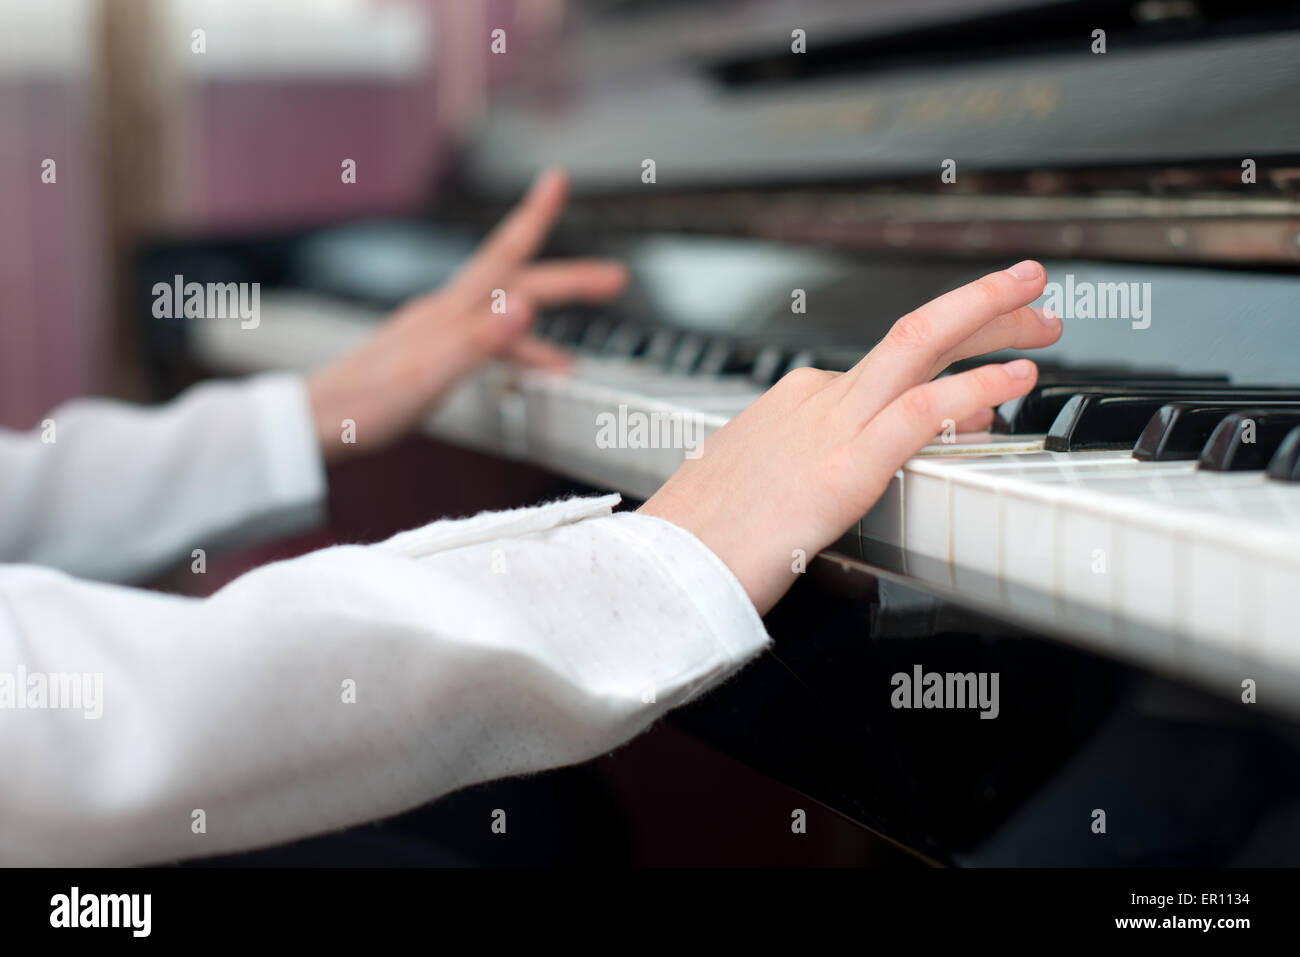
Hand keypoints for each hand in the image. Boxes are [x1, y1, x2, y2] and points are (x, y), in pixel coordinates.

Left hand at [307, 169, 626, 461]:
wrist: (314, 426)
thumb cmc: (366, 407)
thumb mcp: (431, 376)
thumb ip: (482, 340)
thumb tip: (527, 305)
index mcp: (449, 312)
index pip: (505, 256)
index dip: (535, 217)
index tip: (558, 180)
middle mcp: (443, 313)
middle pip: (516, 284)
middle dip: (568, 282)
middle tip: (614, 278)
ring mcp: (435, 333)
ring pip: (502, 320)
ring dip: (542, 331)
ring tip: (574, 359)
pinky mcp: (427, 355)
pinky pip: (484, 347)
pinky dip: (510, 357)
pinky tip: (515, 377)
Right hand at [639, 261, 1058, 614]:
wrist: (664, 570)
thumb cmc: (709, 543)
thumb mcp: (772, 492)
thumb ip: (833, 470)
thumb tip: (890, 461)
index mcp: (794, 403)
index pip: (887, 365)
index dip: (950, 360)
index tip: (988, 365)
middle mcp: (813, 399)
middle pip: (911, 334)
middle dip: (979, 307)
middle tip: (1031, 293)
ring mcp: (827, 427)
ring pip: (920, 348)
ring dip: (989, 322)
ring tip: (1043, 317)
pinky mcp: (840, 468)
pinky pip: (919, 412)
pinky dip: (974, 385)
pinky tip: (1015, 379)